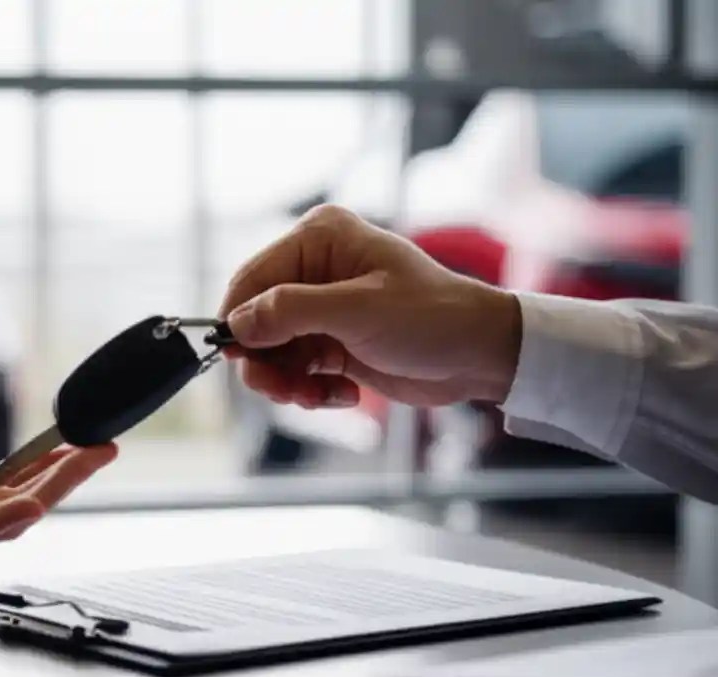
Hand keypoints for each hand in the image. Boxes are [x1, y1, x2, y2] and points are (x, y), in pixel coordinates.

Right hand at [218, 204, 521, 408]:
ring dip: (287, 382)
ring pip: (271, 351)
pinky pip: (295, 370)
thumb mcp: (357, 310)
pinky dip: (309, 389)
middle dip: (266, 360)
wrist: (480, 355)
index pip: (251, 279)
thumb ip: (291, 311)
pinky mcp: (331, 341)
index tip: (241, 358)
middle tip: (283, 390)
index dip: (239, 321)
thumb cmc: (432, 318)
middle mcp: (314, 268)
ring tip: (315, 397)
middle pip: (255, 319)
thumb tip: (237, 323)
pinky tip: (341, 395)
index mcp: (318, 239)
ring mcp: (321, 307)